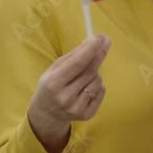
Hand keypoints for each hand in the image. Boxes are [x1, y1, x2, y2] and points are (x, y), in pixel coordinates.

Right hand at [28, 35, 110, 151]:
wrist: (46, 114)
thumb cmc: (51, 85)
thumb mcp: (55, 69)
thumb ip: (73, 56)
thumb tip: (93, 41)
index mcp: (53, 83)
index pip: (77, 63)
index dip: (91, 49)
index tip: (101, 37)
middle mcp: (65, 97)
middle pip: (90, 71)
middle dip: (99, 54)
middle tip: (105, 41)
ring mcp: (76, 108)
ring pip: (98, 80)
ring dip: (95, 73)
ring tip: (83, 77)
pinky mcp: (87, 115)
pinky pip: (101, 91)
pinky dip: (97, 85)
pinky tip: (86, 88)